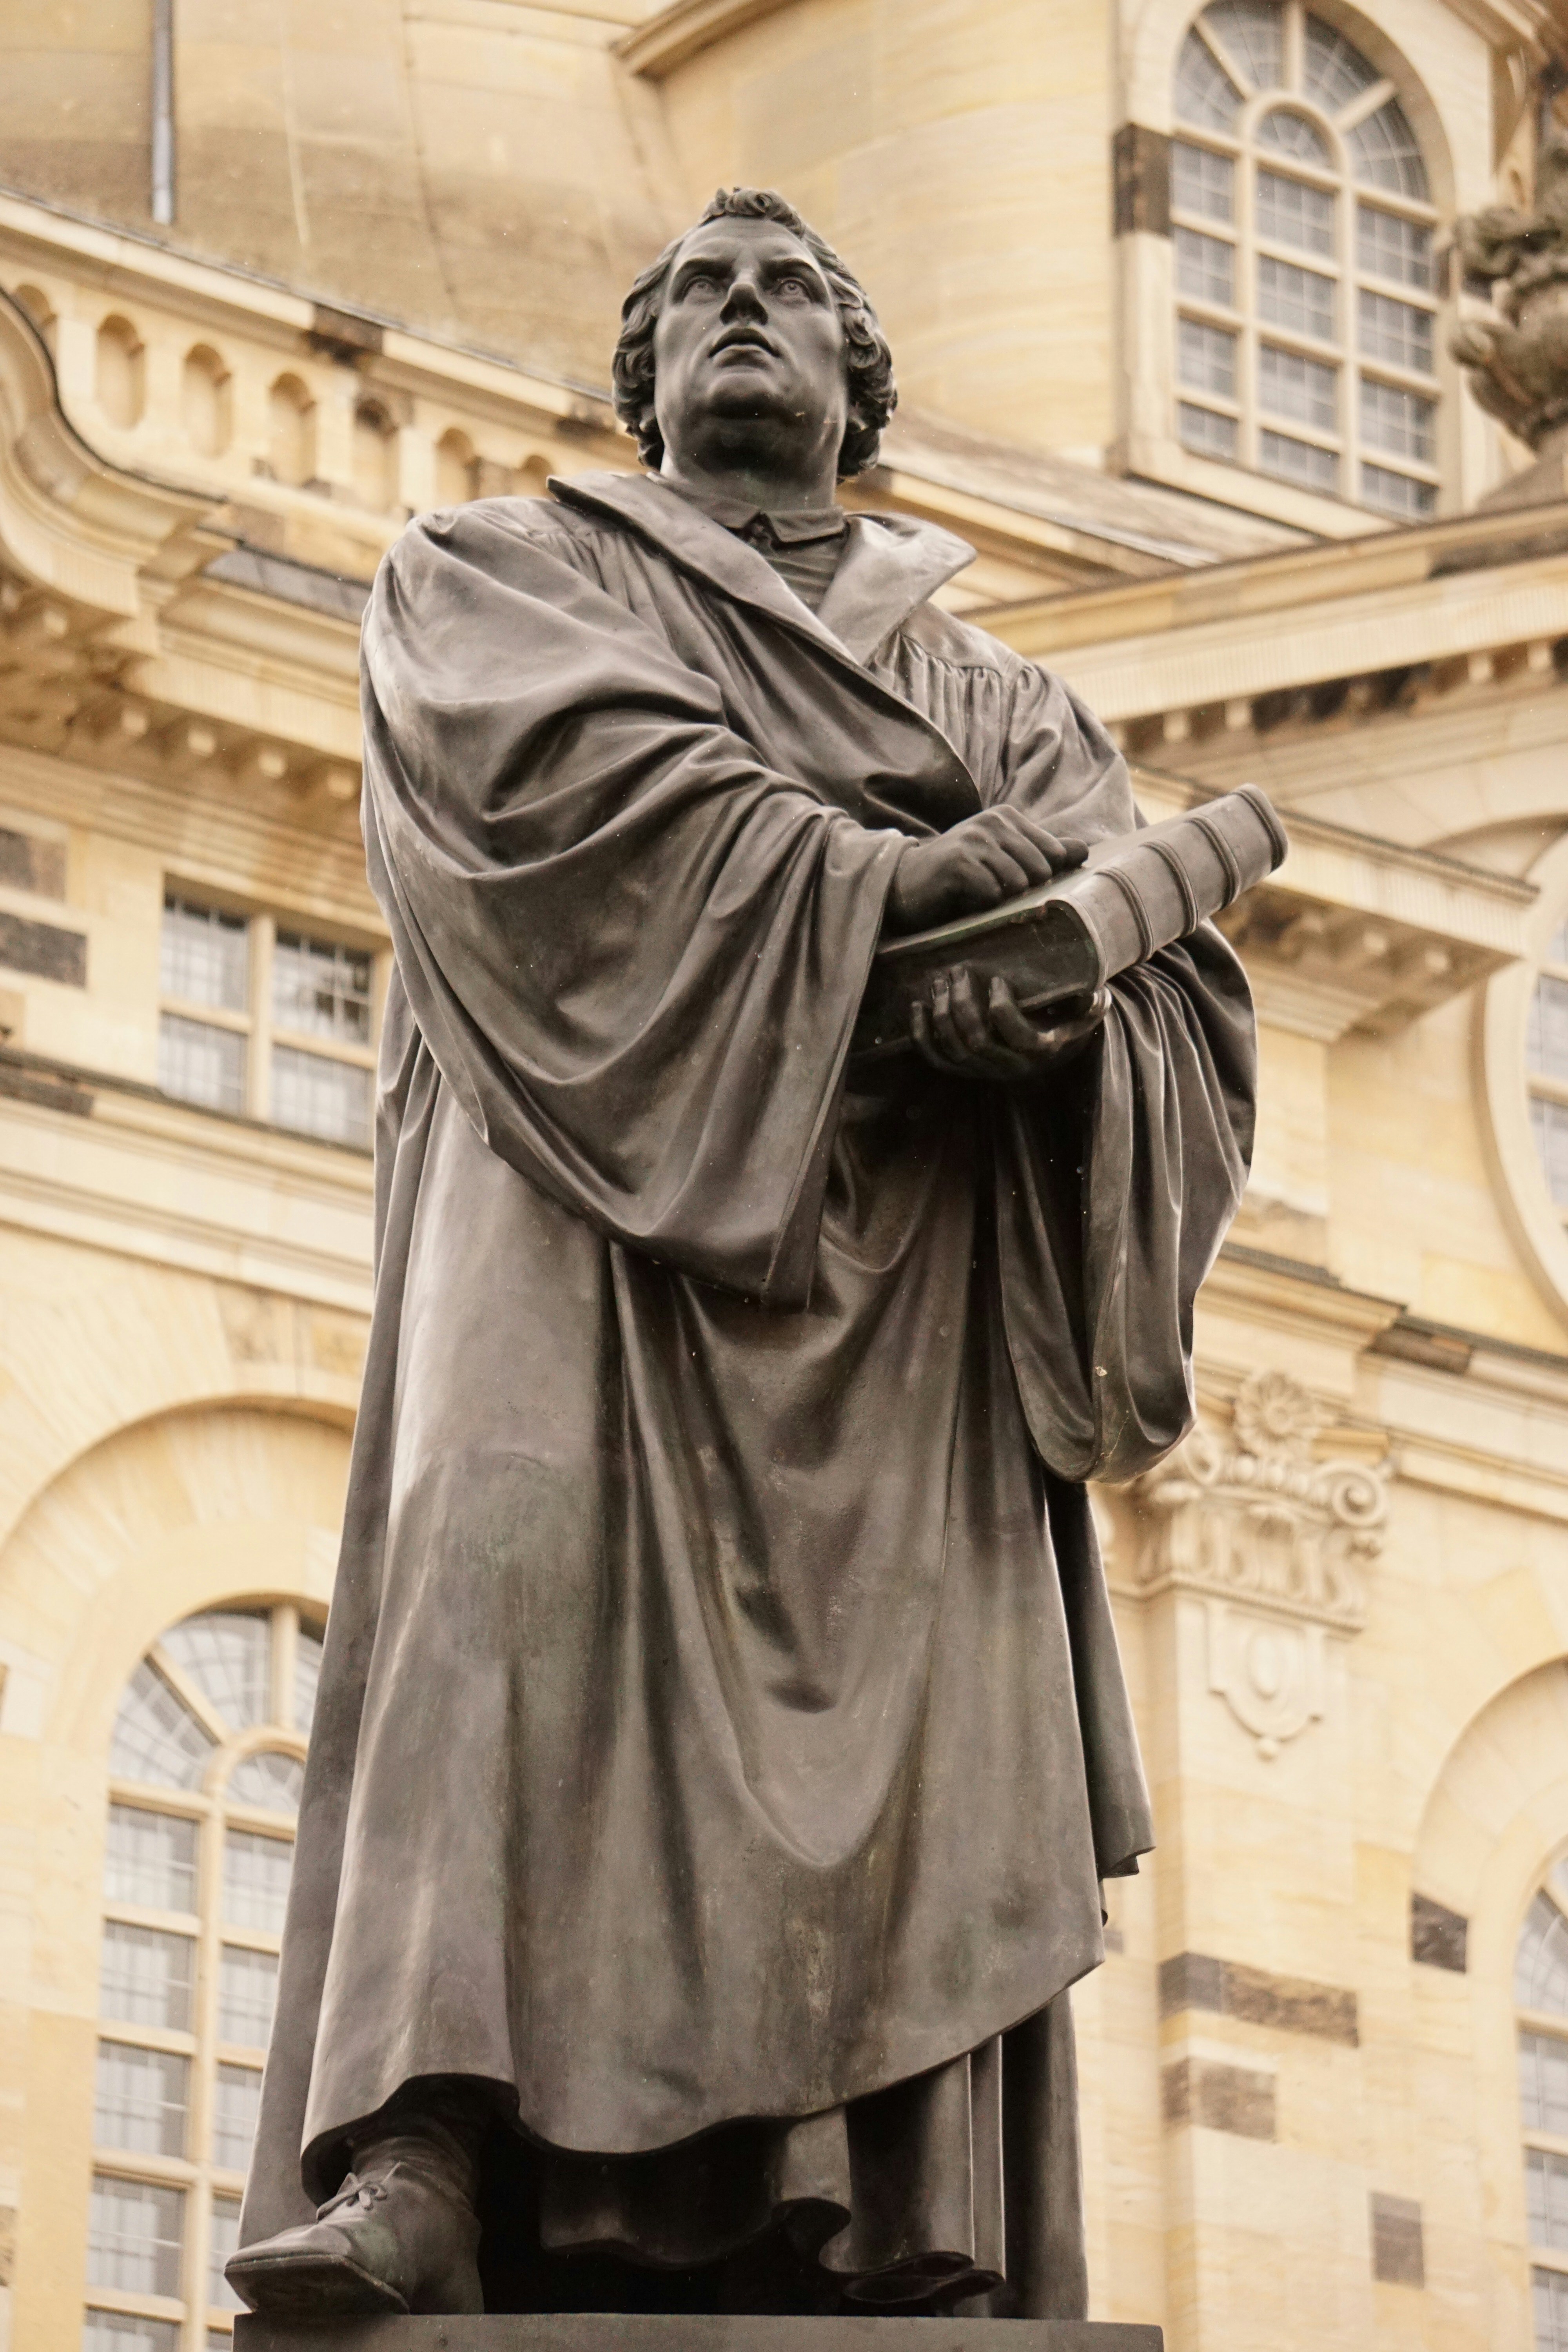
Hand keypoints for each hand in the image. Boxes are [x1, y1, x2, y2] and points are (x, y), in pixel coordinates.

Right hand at [886, 810, 1086, 933]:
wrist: (907, 884)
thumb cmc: (960, 874)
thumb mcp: (1003, 858)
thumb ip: (1044, 853)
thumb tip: (1084, 851)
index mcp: (1007, 816)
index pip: (1055, 854)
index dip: (1040, 877)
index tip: (1012, 881)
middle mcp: (993, 821)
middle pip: (1040, 870)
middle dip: (1021, 889)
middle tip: (990, 888)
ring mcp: (975, 839)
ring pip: (1018, 883)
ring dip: (999, 899)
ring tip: (976, 892)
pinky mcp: (959, 862)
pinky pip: (992, 894)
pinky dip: (980, 904)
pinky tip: (962, 897)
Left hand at [911, 970, 1109, 1083]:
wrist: (1051, 1053)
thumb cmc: (1066, 1021)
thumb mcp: (1085, 1012)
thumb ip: (1091, 1004)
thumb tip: (1094, 994)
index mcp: (1041, 1050)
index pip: (1018, 1037)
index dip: (1002, 1009)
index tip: (997, 979)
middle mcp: (1011, 1067)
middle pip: (978, 1041)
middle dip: (963, 1003)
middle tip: (958, 971)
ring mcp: (986, 1071)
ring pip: (956, 1050)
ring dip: (942, 1014)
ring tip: (939, 982)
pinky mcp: (967, 1071)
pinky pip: (938, 1061)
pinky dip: (922, 1036)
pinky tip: (917, 1007)